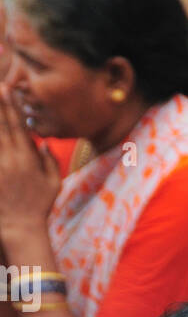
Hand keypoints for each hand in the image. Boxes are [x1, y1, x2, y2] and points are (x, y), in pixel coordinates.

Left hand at [0, 88, 60, 237]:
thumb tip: (42, 143)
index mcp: (28, 158)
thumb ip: (51, 161)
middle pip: (1, 125)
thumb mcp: (54, 183)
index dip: (11, 106)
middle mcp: (11, 159)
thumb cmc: (39, 206)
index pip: (18, 125)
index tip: (6, 88)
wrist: (21, 227)